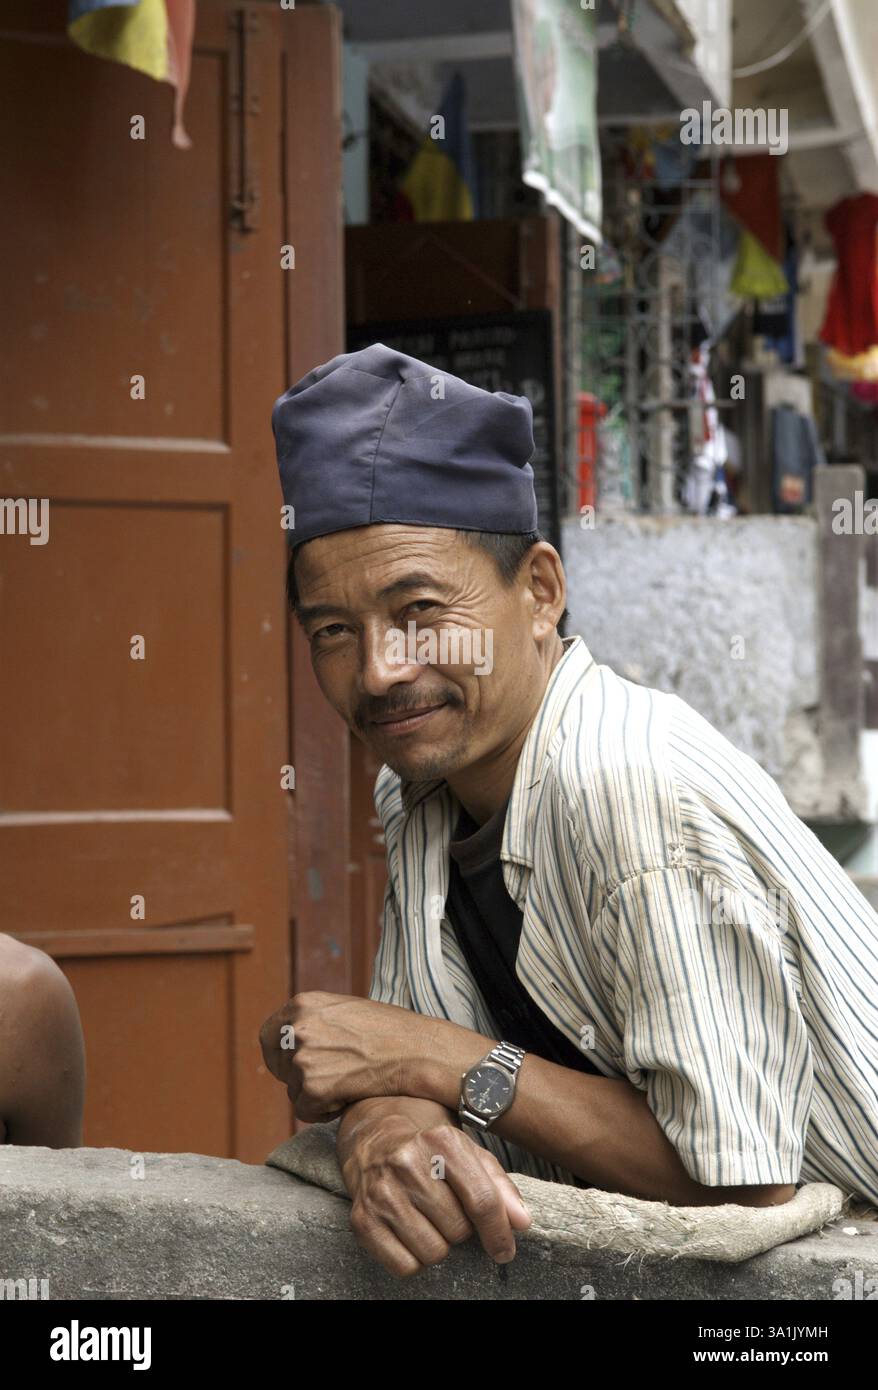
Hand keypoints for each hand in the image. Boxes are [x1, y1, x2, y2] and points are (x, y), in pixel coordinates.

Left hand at [259, 991, 446, 1122]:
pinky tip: (347, 1097)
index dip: (280, 1054)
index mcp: (302, 1004)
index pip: (268, 1035)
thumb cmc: (388, 1030)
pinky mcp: (313, 1087)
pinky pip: (305, 1111)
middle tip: (329, 1078)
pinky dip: (323, 1112)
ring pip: (293, 1090)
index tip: (293, 1066)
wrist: (416, 1050)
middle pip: (278, 1065)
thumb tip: (290, 1042)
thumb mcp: (343, 1009)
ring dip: (316, 1094)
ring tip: (348, 1082)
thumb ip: (314, 1021)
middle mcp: (297, 1028)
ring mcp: (303, 1058)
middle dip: (298, 1076)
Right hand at [341, 1112, 531, 1277]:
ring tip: (428, 1218)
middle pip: (459, 1230)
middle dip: (461, 1228)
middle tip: (448, 1209)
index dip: (499, 1232)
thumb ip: (498, 1185)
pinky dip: (413, 1258)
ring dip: (438, 1244)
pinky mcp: (362, 1220)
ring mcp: (382, 1192)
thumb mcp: (467, 1152)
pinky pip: (405, 1267)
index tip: (505, 1249)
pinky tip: (409, 1231)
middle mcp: (408, 1163)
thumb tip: (522, 1222)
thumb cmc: (428, 1148)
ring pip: (433, 1253)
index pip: (482, 1200)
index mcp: (441, 1142)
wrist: (374, 1135)